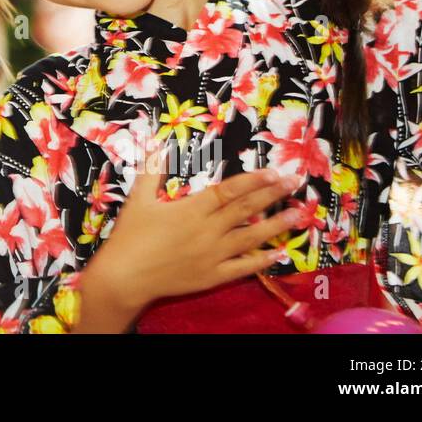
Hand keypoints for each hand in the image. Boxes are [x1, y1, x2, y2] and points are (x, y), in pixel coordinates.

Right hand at [92, 144, 304, 311]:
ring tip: (298, 215)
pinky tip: (279, 253)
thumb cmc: (130, 236)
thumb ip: (151, 171)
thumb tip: (157, 143)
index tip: (274, 172)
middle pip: (246, 210)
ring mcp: (213, 255)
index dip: (254, 180)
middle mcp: (208, 231)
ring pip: (251, 238)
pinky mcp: (212, 276)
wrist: (124, 278)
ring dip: (276, 225)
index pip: (229, 191)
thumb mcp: (138, 199)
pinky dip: (262, 261)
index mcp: (192, 210)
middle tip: (295, 183)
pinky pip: (243, 268)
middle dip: (273, 195)